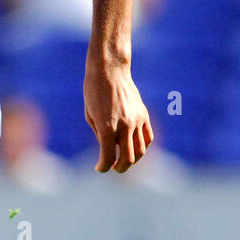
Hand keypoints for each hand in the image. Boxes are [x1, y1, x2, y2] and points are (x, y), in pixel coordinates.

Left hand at [83, 55, 152, 172]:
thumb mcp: (91, 116)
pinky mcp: (144, 115)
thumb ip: (101, 136)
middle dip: (120, 168)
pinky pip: (148, 137)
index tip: (99, 168)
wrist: (110, 71)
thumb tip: (109, 150)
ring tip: (124, 159)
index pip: (108, 157)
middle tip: (114, 167)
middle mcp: (125, 126)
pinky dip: (142, 146)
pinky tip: (134, 146)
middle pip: (128, 159)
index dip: (103, 167)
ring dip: (132, 159)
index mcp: (107, 127)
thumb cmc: (94, 92)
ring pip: (140, 151)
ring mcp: (137, 120)